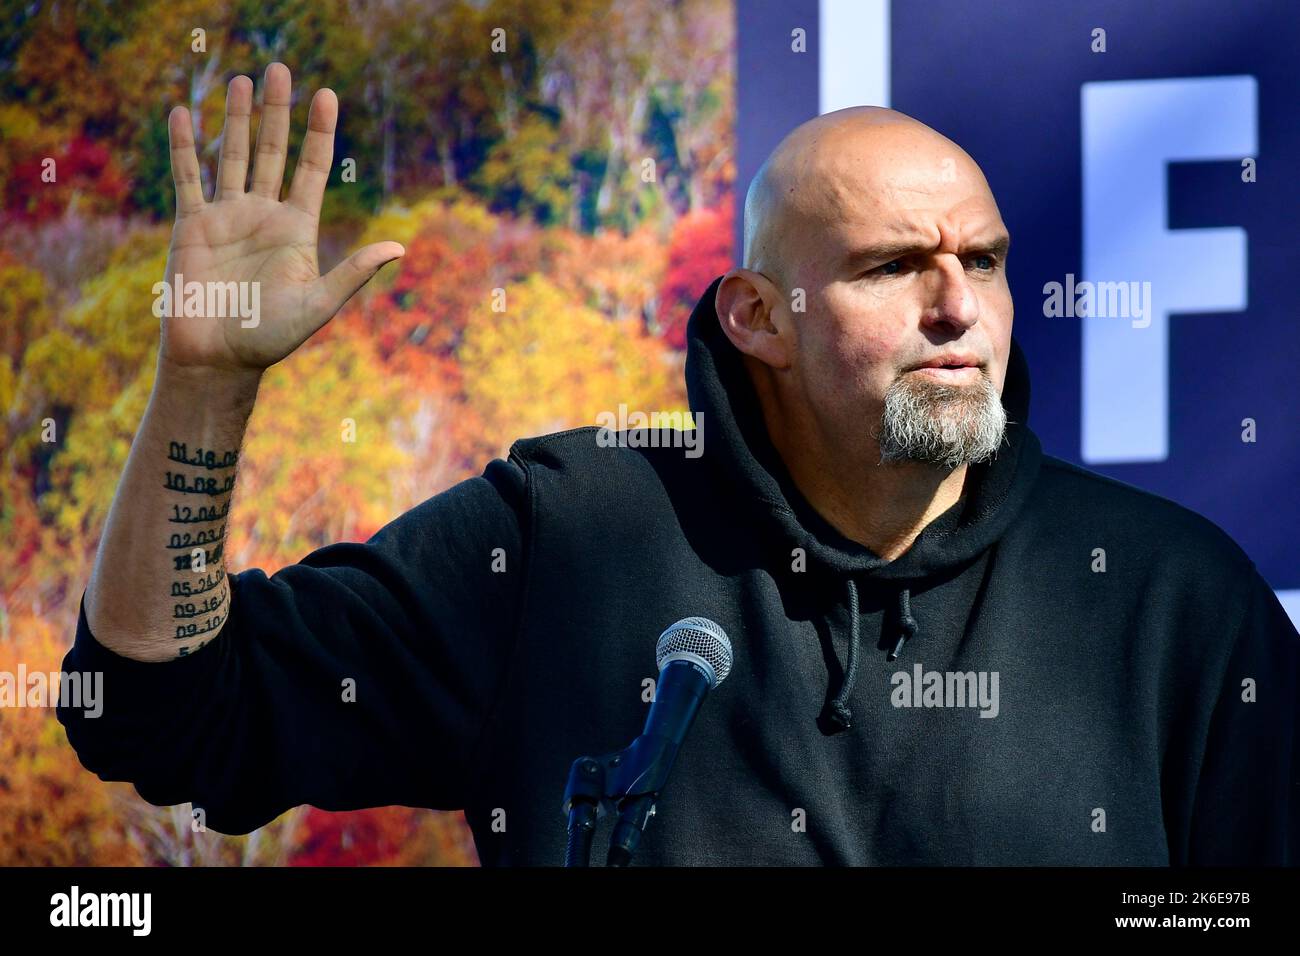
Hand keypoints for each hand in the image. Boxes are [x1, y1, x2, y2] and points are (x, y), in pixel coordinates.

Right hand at [159, 62, 402, 371]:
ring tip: (242, 79)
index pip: (310, 169)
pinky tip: (183, 113)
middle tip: (280, 68)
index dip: (319, 132)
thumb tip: (399, 249)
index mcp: (297, 229)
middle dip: (277, 111)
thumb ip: (353, 273)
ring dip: (237, 118)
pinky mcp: (191, 226)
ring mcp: (227, 218)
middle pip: (273, 151)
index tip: (327, 94)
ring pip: (233, 156)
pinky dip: (185, 146)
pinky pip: (187, 178)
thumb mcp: (319, 304)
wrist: (218, 359)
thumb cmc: (270, 338)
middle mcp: (264, 216)